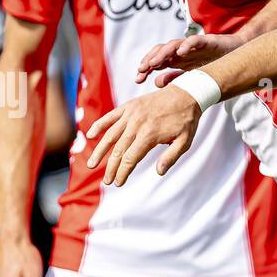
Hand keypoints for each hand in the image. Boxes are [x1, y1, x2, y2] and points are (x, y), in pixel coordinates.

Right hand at [86, 85, 201, 185]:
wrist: (186, 93)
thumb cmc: (186, 120)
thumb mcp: (185, 141)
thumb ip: (171, 157)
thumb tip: (159, 172)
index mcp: (150, 134)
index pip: (130, 158)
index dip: (123, 172)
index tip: (118, 183)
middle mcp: (137, 124)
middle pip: (118, 150)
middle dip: (111, 167)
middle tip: (106, 181)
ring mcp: (131, 114)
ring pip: (110, 135)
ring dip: (99, 151)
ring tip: (91, 164)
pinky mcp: (129, 106)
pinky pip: (110, 116)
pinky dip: (99, 125)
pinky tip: (89, 135)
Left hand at [136, 27, 242, 86]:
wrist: (238, 54)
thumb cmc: (216, 66)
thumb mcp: (194, 77)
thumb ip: (176, 79)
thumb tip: (156, 83)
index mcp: (178, 60)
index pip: (157, 62)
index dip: (146, 68)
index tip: (137, 79)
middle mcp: (183, 51)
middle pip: (161, 51)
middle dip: (150, 59)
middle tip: (141, 70)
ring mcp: (194, 46)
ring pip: (174, 45)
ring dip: (163, 53)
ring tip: (154, 63)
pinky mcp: (207, 41)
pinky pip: (194, 41)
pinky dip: (186, 45)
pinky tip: (180, 53)